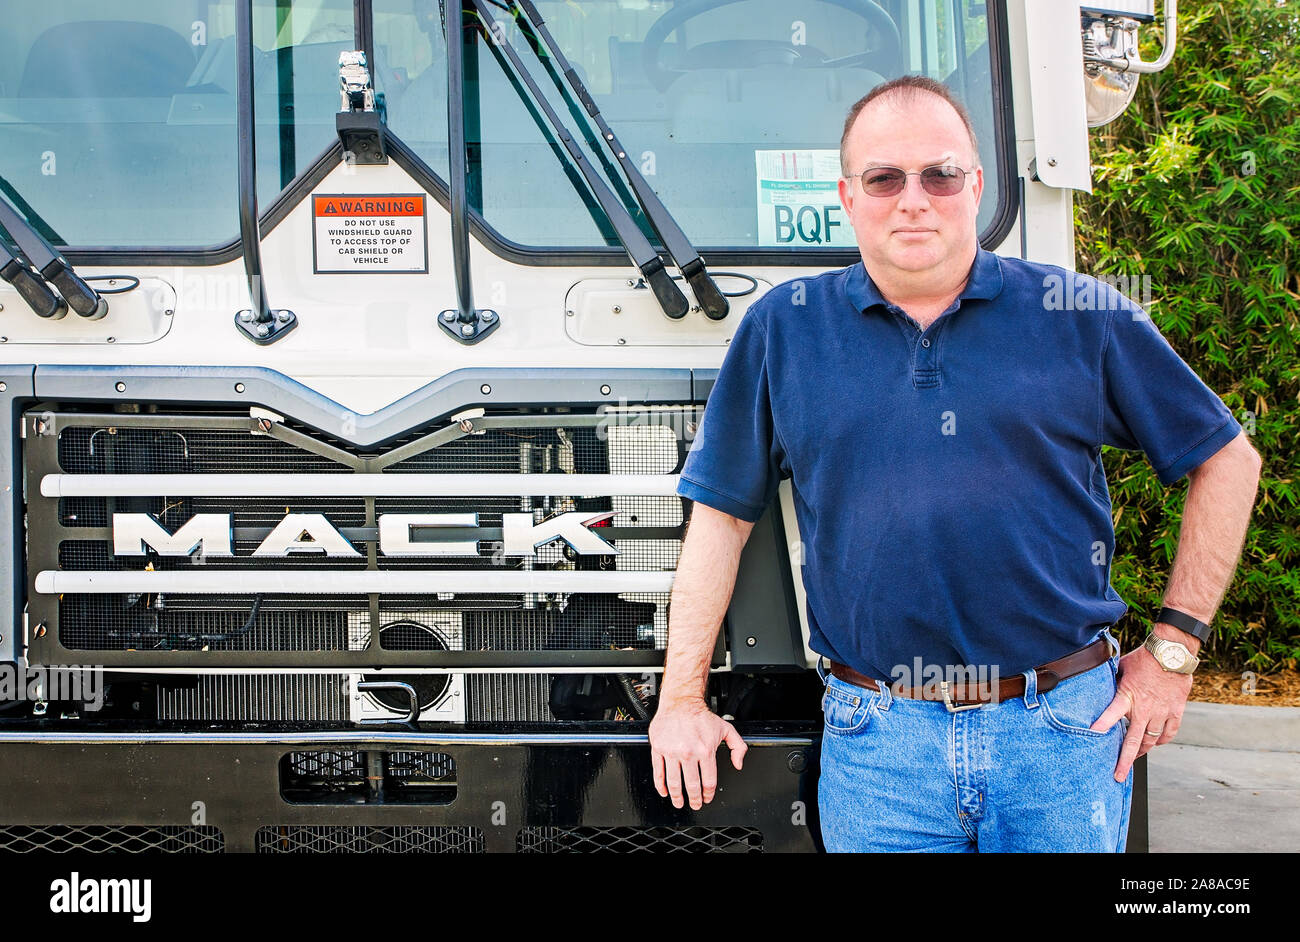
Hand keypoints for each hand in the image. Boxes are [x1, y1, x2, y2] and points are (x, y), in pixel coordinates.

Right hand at [649, 696, 747, 809]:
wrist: (681, 702)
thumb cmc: (701, 715)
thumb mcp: (726, 729)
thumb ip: (738, 747)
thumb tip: (738, 764)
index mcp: (705, 750)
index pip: (708, 781)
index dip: (708, 794)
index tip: (706, 797)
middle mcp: (688, 752)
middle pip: (691, 785)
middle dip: (694, 799)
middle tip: (694, 804)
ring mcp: (671, 751)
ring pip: (674, 782)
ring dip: (677, 796)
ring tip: (679, 802)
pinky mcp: (658, 748)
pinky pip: (658, 772)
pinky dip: (660, 785)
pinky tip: (664, 791)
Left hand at [1090, 638, 1193, 781]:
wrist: (1173, 653)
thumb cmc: (1144, 658)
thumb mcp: (1122, 667)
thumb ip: (1113, 682)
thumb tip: (1099, 687)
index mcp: (1127, 696)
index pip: (1111, 714)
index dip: (1102, 726)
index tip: (1093, 737)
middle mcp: (1145, 708)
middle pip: (1133, 740)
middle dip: (1125, 760)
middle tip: (1118, 775)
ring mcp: (1162, 712)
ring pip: (1151, 740)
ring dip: (1142, 751)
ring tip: (1134, 758)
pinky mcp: (1176, 712)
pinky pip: (1169, 733)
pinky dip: (1161, 741)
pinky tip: (1155, 743)